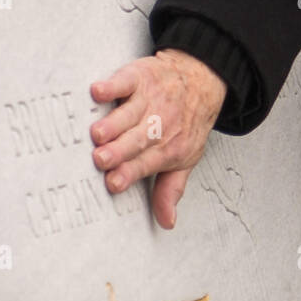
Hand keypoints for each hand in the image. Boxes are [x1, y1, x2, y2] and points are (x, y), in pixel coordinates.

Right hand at [89, 48, 227, 228]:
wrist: (202, 79)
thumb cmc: (188, 122)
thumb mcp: (186, 158)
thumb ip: (171, 189)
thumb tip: (166, 222)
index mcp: (167, 148)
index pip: (145, 164)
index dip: (129, 173)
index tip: (113, 182)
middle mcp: (158, 124)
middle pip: (136, 141)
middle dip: (119, 151)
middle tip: (101, 159)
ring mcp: (149, 100)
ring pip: (129, 114)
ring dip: (114, 124)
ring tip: (98, 133)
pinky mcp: (140, 77)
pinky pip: (125, 82)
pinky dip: (112, 86)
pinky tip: (99, 91)